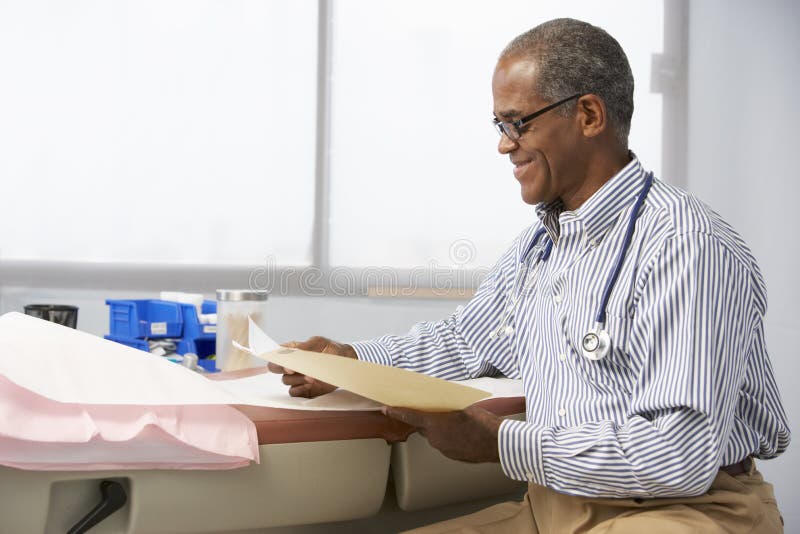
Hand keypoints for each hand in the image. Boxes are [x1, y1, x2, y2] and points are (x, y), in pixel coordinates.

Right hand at [267, 336, 356, 397]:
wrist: (346, 362)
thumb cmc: (331, 350)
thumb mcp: (318, 343)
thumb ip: (303, 347)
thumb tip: (290, 352)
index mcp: (293, 351)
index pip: (276, 353)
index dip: (276, 357)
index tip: (285, 359)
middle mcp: (292, 365)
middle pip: (275, 368)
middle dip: (281, 368)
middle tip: (293, 369)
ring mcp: (297, 377)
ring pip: (285, 380)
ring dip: (297, 379)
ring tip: (312, 376)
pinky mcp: (303, 389)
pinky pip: (293, 392)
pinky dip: (299, 389)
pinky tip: (309, 385)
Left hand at [382, 404, 501, 462]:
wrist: (495, 443)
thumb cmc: (480, 421)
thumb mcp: (462, 405)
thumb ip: (446, 403)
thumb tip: (440, 398)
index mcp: (434, 423)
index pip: (409, 416)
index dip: (395, 412)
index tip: (385, 409)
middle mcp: (434, 438)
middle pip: (425, 426)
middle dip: (429, 420)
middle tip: (442, 412)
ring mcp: (443, 449)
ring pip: (436, 436)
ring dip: (442, 429)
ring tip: (459, 424)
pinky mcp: (451, 455)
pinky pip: (446, 444)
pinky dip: (450, 438)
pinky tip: (463, 434)